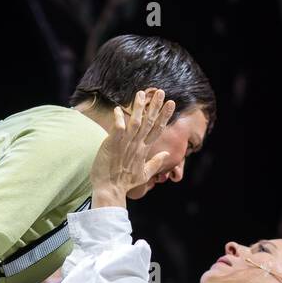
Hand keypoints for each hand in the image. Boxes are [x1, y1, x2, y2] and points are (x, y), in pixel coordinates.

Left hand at [88, 87, 174, 206]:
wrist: (110, 190)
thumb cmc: (125, 183)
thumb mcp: (144, 174)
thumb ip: (155, 162)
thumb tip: (165, 154)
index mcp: (144, 150)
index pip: (157, 130)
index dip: (165, 116)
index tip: (171, 103)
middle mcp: (137, 145)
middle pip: (149, 122)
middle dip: (155, 107)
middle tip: (161, 92)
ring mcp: (125, 144)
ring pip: (135, 122)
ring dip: (139, 108)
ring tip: (141, 93)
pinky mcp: (113, 144)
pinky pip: (118, 128)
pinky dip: (118, 118)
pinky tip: (118, 109)